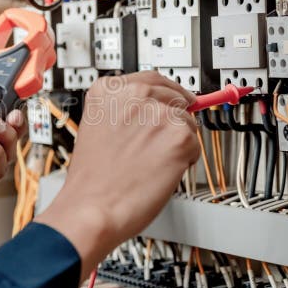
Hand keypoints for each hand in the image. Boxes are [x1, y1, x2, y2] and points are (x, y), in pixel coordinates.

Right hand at [35, 71, 198, 277]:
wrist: (92, 209)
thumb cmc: (93, 179)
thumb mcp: (97, 127)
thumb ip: (124, 110)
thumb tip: (157, 106)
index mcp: (108, 90)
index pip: (151, 78)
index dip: (165, 94)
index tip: (173, 100)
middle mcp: (134, 94)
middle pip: (174, 96)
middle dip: (173, 118)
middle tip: (159, 144)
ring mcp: (158, 113)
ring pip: (187, 121)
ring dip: (177, 141)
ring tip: (151, 162)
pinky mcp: (178, 136)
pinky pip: (195, 144)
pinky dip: (184, 160)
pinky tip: (160, 171)